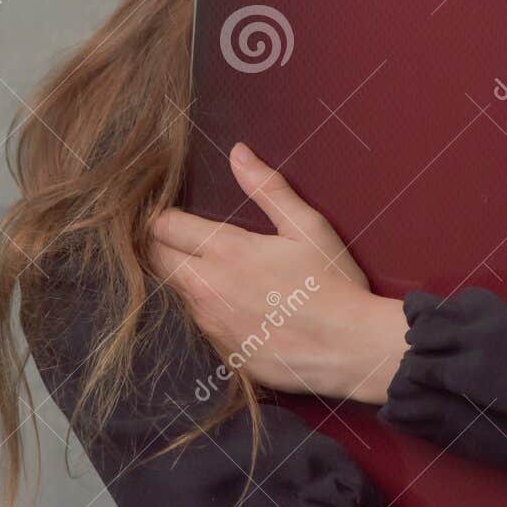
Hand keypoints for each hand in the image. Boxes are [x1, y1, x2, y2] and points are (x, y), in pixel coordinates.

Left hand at [147, 143, 408, 401]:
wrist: (351, 349)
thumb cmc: (333, 282)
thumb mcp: (307, 226)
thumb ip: (268, 188)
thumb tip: (237, 153)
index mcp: (226, 251)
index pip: (162, 227)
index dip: (162, 216)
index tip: (175, 212)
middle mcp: (207, 290)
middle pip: (155, 260)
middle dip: (161, 244)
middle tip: (184, 236)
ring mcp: (212, 326)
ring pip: (176, 293)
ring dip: (185, 277)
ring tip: (218, 270)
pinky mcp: (222, 354)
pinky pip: (201, 325)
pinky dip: (209, 310)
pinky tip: (238, 305)